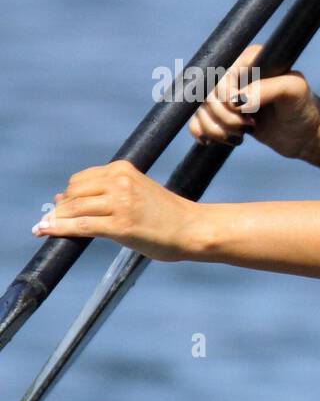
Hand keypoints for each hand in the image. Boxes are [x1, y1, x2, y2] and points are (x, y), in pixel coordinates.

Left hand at [33, 161, 201, 261]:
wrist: (193, 229)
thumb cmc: (166, 214)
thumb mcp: (137, 192)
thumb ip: (104, 193)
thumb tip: (60, 198)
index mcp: (123, 169)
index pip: (81, 180)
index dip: (69, 195)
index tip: (62, 208)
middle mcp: (120, 182)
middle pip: (73, 193)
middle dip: (62, 208)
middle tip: (54, 221)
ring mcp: (120, 203)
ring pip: (73, 209)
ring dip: (56, 219)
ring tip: (45, 227)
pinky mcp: (121, 225)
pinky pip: (80, 226)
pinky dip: (59, 228)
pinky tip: (45, 231)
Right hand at [188, 44, 319, 161]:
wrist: (307, 136)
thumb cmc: (304, 110)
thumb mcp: (293, 92)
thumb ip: (266, 89)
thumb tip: (236, 100)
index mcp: (251, 60)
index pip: (221, 74)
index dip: (226, 95)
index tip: (243, 110)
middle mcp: (236, 75)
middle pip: (208, 94)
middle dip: (225, 116)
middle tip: (249, 125)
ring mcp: (228, 96)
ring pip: (201, 110)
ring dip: (216, 128)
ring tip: (241, 134)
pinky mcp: (224, 115)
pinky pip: (197, 121)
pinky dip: (204, 133)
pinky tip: (224, 140)